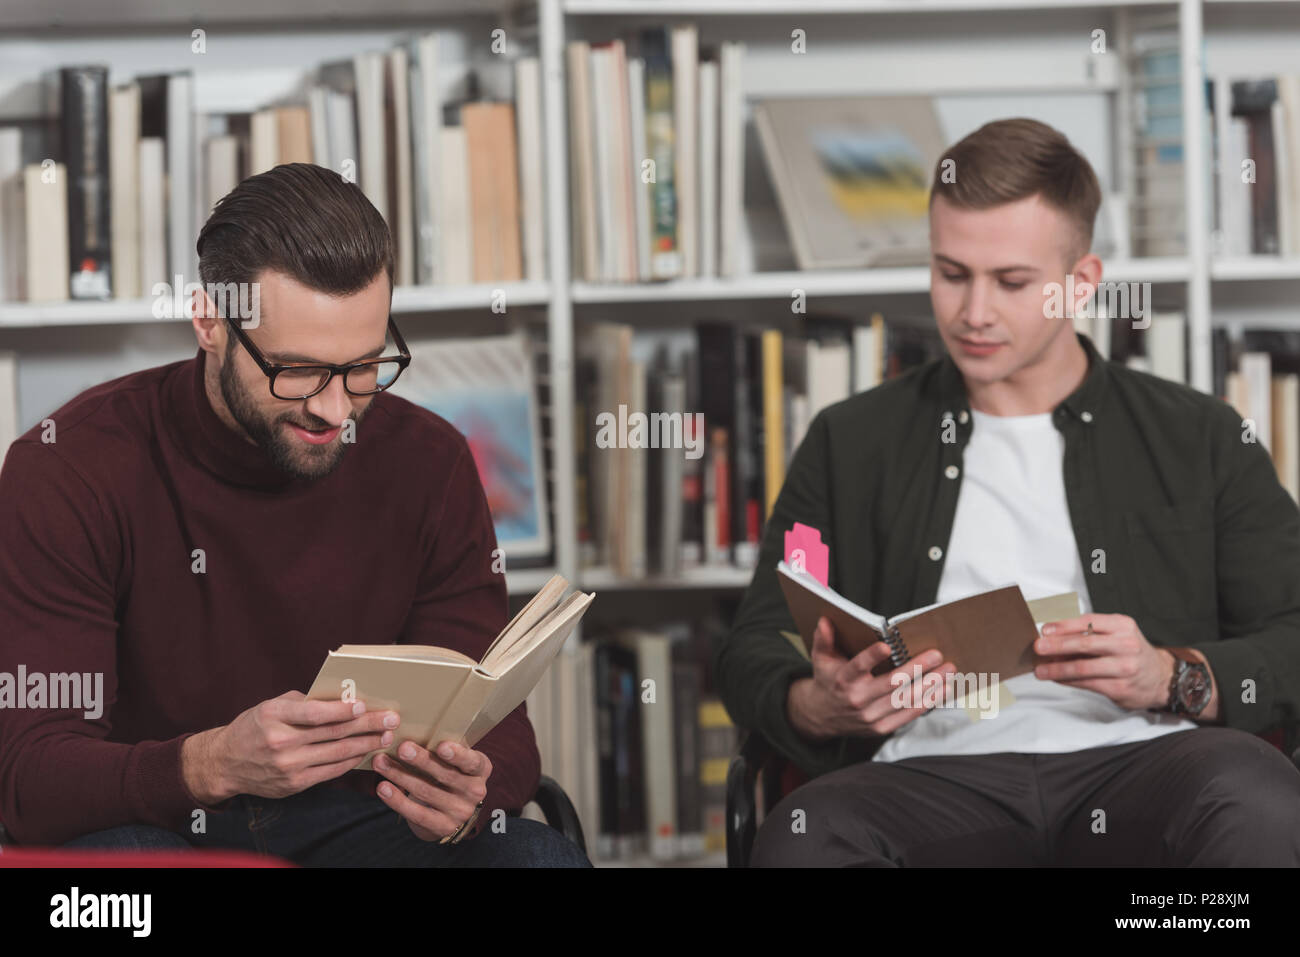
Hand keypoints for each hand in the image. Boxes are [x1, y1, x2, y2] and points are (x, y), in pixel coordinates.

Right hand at [184, 690, 398, 802]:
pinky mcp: (294, 784)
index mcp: (274, 716)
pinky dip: (350, 761)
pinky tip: (365, 752)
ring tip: (385, 736)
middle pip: (333, 733)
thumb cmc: (253, 727)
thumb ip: (302, 703)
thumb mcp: (271, 706)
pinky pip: (330, 772)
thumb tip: (341, 698)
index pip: (314, 714)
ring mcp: (288, 766)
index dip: (342, 710)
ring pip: (337, 754)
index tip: (364, 706)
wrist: (224, 764)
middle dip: (367, 726)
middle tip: (391, 719)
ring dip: (366, 744)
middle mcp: (281, 742)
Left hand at [373, 740, 491, 841]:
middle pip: (445, 775)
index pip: (472, 762)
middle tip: (402, 748)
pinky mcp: (442, 827)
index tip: (441, 745)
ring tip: (380, 762)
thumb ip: (444, 748)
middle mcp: (475, 791)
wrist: (451, 812)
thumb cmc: (449, 774)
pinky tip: (383, 788)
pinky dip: (397, 800)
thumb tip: (413, 728)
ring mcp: (460, 812)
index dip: (458, 755)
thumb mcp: (455, 761)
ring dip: (400, 776)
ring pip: (426, 792)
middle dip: (421, 761)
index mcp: (480, 769)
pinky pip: (417, 813)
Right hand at [787, 615, 956, 739]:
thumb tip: (825, 621)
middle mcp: (857, 699)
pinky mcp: (880, 728)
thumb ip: (823, 639)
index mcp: (842, 679)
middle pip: (891, 683)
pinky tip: (942, 690)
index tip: (885, 645)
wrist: (822, 716)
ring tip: (947, 671)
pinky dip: (927, 702)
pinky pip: (907, 715)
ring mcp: (870, 716)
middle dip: (916, 668)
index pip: (857, 666)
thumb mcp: (821, 659)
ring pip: (904, 699)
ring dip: (929, 685)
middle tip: (936, 654)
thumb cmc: (829, 681)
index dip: (871, 657)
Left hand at [1035, 613, 1174, 709]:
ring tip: (1041, 670)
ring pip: (1083, 667)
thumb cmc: (1131, 652)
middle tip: (1038, 647)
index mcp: (1122, 625)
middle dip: (1057, 646)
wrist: (1161, 677)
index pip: (1089, 622)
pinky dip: (1068, 680)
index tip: (1045, 629)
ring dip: (1057, 668)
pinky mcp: (1120, 688)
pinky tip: (1056, 678)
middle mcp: (1125, 645)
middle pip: (1084, 644)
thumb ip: (1090, 633)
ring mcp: (1124, 667)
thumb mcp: (1117, 633)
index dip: (1064, 625)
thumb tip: (1053, 636)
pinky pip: (1087, 683)